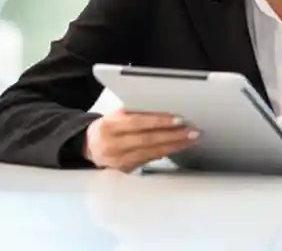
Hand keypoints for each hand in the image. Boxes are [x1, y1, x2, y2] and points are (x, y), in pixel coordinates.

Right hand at [83, 109, 198, 171]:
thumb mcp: (117, 115)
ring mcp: (118, 160)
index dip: (159, 122)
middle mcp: (113, 144)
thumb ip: (136, 113)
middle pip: (147, 140)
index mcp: (110, 126)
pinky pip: (148, 160)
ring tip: (190, 139)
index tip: (179, 119)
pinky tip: (177, 147)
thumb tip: (165, 111)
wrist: (89, 145)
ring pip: (150, 153)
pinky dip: (165, 153)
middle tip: (192, 131)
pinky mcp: (125, 169)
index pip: (138, 123)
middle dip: (173, 135)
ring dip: (174, 146)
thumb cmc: (109, 126)